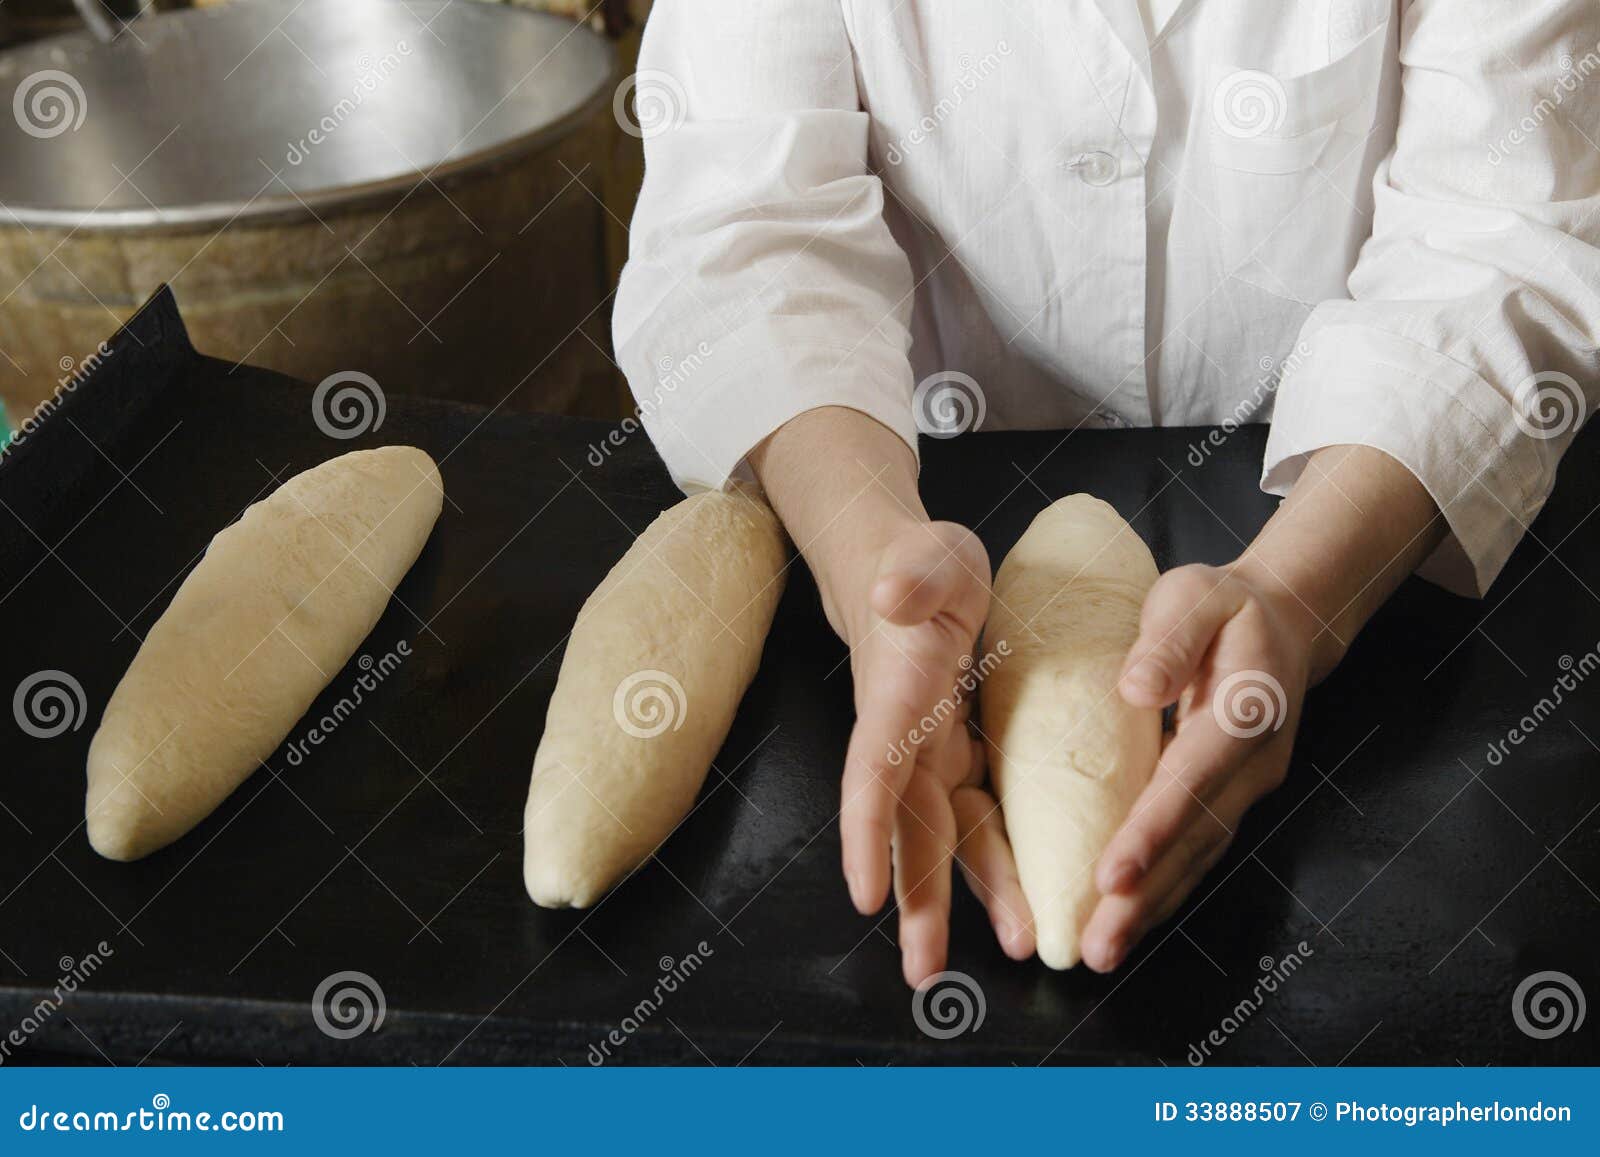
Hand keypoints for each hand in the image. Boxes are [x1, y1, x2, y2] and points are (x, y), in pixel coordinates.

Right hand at [840, 521, 1034, 985]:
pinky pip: (983, 816)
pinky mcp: (961, 755)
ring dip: (973, 894)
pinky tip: (1028, 901)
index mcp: (893, 695)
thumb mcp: (924, 554)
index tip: (865, 895)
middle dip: (917, 899)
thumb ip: (913, 573)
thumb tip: (894, 594)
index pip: (873, 768)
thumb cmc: (918, 564)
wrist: (909, 575)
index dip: (866, 830)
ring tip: (1009, 946)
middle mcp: (905, 738)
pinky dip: (1001, 861)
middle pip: (907, 827)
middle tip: (926, 971)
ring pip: (949, 837)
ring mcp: (932, 753)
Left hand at [1078, 444, 1446, 971]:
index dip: (1152, 832)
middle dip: (1146, 897)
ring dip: (1153, 908)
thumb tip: (1135, 689)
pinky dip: (1165, 890)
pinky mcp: (1232, 797)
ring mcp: (1248, 787)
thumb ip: (1170, 639)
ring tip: (1105, 951)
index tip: (1112, 876)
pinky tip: (1129, 921)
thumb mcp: (1197, 595)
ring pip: (1198, 858)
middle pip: (1195, 840)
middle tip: (1099, 946)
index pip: (1190, 782)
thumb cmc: (1227, 604)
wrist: (1286, 618)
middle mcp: (1251, 765)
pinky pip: (1197, 851)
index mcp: (1241, 714)